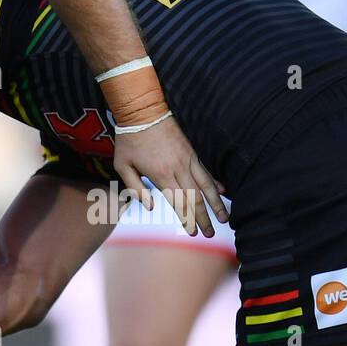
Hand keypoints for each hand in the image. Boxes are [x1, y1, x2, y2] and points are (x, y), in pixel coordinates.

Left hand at [113, 117, 228, 235]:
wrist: (143, 111)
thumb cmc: (129, 139)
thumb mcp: (122, 165)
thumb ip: (135, 188)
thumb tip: (151, 207)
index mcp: (161, 175)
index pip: (179, 202)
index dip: (187, 219)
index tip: (192, 233)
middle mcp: (179, 169)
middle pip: (196, 198)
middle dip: (204, 218)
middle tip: (210, 234)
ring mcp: (188, 159)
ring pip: (206, 185)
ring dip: (216, 203)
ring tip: (225, 218)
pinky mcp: (192, 152)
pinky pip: (206, 171)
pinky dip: (215, 183)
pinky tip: (223, 191)